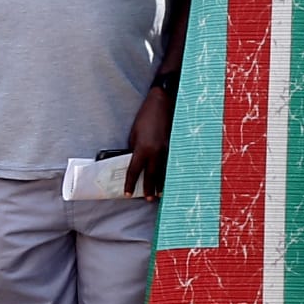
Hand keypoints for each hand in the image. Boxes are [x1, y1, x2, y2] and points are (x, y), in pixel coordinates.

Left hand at [127, 82, 174, 201]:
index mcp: (142, 148)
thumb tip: (135, 161)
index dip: (130, 183)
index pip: (134, 171)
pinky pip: (171, 162)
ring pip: (164, 171)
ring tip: (160, 194)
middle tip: (148, 199)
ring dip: (162, 183)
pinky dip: (170, 172)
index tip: (127, 193)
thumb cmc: (145, 117)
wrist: (162, 103)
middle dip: (149, 188)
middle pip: (152, 175)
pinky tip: (170, 178)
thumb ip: (135, 149)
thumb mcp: (134, 134)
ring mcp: (167, 149)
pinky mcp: (175, 146)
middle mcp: (156, 152)